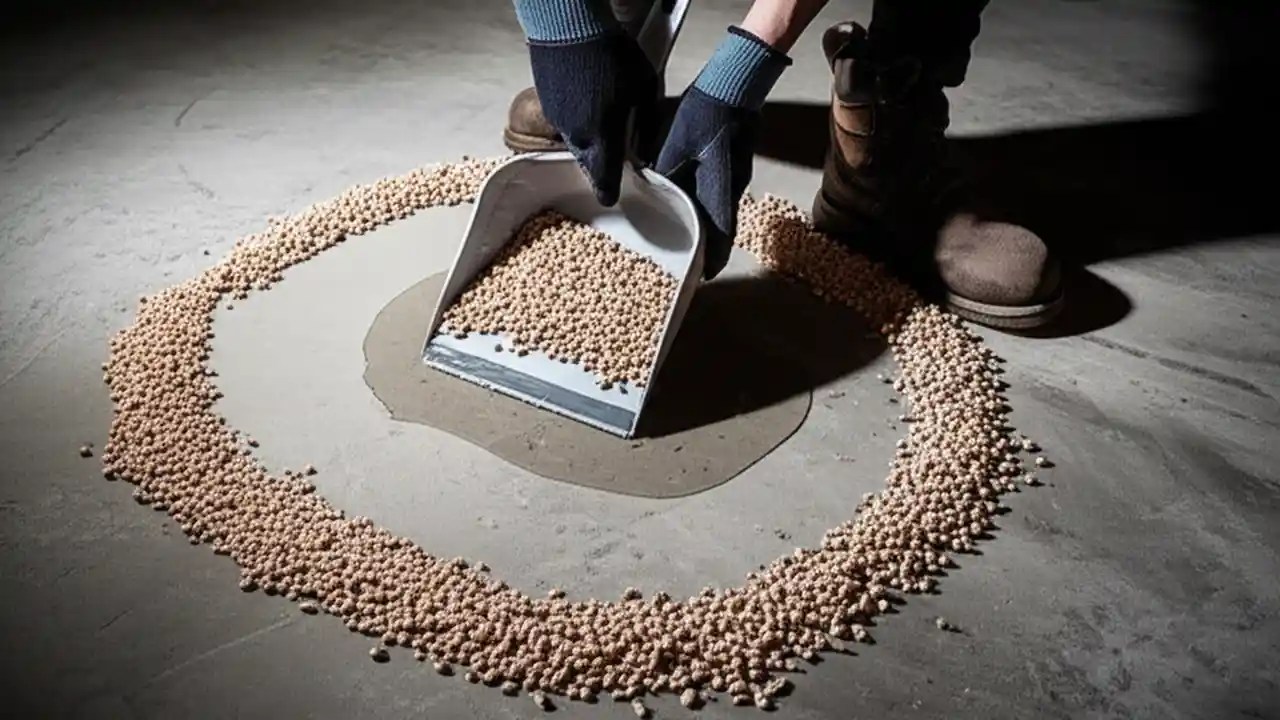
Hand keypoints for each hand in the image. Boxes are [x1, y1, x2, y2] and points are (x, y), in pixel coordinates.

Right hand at [527, 31, 658, 205]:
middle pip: (587, 162)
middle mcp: (577, 134)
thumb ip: (647, 123)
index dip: (608, 191)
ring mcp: (558, 120)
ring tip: (599, 130)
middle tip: (610, 164)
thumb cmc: (612, 55)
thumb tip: (647, 150)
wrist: (570, 26)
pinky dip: (574, 123)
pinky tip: (584, 108)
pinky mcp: (546, 104)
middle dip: (598, 166)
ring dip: (587, 142)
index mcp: (602, 134)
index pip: (604, 176)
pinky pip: (563, 124)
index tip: (610, 199)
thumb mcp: (644, 85)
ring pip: (574, 143)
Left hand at [655, 27, 789, 279]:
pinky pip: (721, 196)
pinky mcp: (734, 166)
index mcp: (720, 187)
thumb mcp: (675, 144)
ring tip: (690, 240)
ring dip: (708, 228)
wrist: (734, 84)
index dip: (713, 258)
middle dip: (708, 248)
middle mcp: (733, 187)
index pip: (720, 233)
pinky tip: (692, 207)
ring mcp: (737, 177)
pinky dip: (708, 209)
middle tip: (693, 263)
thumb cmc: (706, 113)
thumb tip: (648, 192)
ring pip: (721, 212)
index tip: (705, 275)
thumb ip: (663, 172)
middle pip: (721, 227)